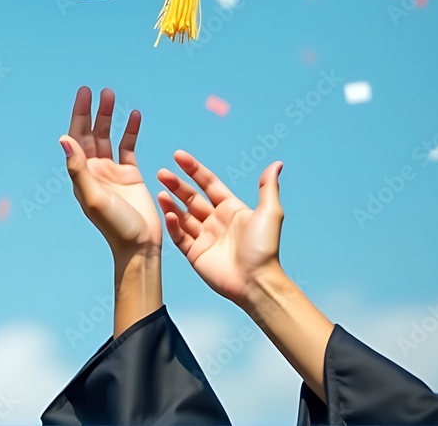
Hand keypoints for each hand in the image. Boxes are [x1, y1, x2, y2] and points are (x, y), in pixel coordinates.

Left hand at [60, 87, 161, 260]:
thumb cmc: (114, 226)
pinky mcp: (131, 175)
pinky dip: (130, 131)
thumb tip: (63, 139)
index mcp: (82, 173)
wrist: (138, 246)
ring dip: (110, 117)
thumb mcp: (92, 197)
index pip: (77, 137)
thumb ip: (78, 168)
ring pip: (109, 137)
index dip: (79, 114)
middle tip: (99, 90)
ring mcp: (112, 171)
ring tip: (112, 96)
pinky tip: (134, 115)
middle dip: (94, 111)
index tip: (84, 94)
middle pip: (92, 133)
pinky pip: (128, 147)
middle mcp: (94, 169)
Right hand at [156, 151, 283, 305]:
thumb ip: (267, 187)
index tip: (179, 156)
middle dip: (176, 185)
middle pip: (191, 198)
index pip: (208, 184)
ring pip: (182, 216)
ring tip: (160, 193)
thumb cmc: (264, 248)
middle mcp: (216, 221)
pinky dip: (173, 225)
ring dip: (171, 204)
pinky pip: (180, 236)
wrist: (256, 282)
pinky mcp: (195, 253)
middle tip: (162, 173)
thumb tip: (276, 164)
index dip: (193, 169)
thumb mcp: (269, 213)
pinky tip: (169, 215)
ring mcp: (204, 237)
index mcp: (231, 209)